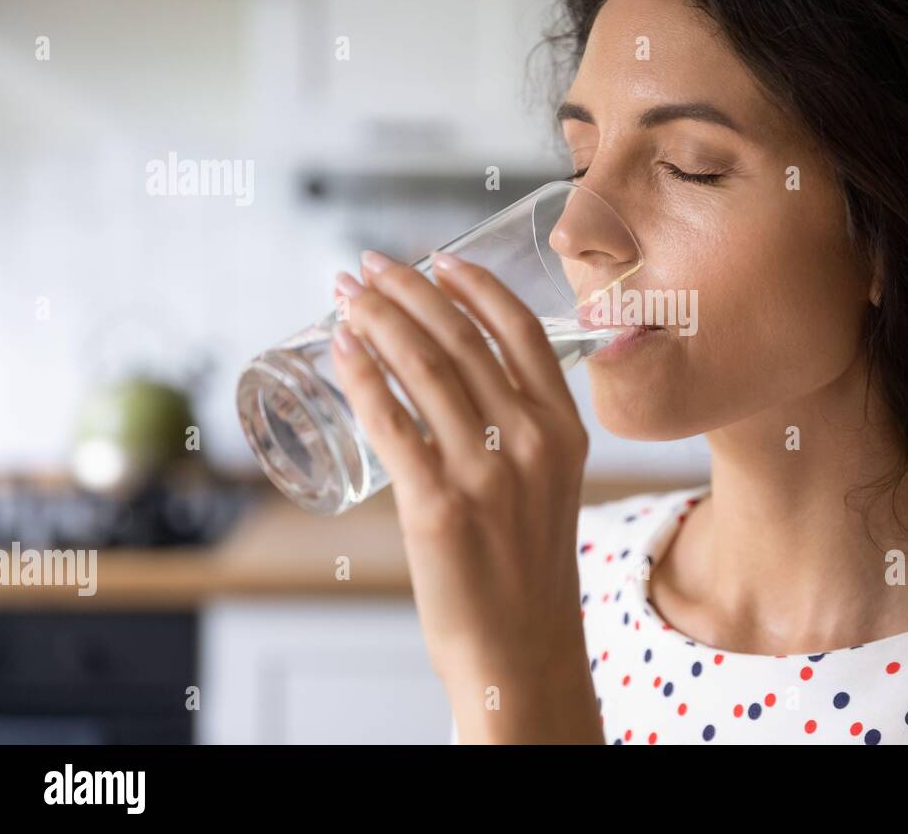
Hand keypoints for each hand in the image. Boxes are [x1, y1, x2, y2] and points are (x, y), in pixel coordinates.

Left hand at [329, 249, 600, 742]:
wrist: (522, 649)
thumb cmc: (528, 568)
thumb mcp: (550, 484)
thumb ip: (522, 430)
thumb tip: (456, 378)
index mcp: (567, 429)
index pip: (522, 331)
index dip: (473, 285)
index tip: (436, 258)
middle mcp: (533, 442)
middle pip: (462, 339)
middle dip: (407, 289)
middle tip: (368, 266)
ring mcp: (486, 473)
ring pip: (424, 369)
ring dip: (377, 320)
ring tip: (346, 295)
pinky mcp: (438, 507)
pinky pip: (391, 423)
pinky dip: (361, 377)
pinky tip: (340, 350)